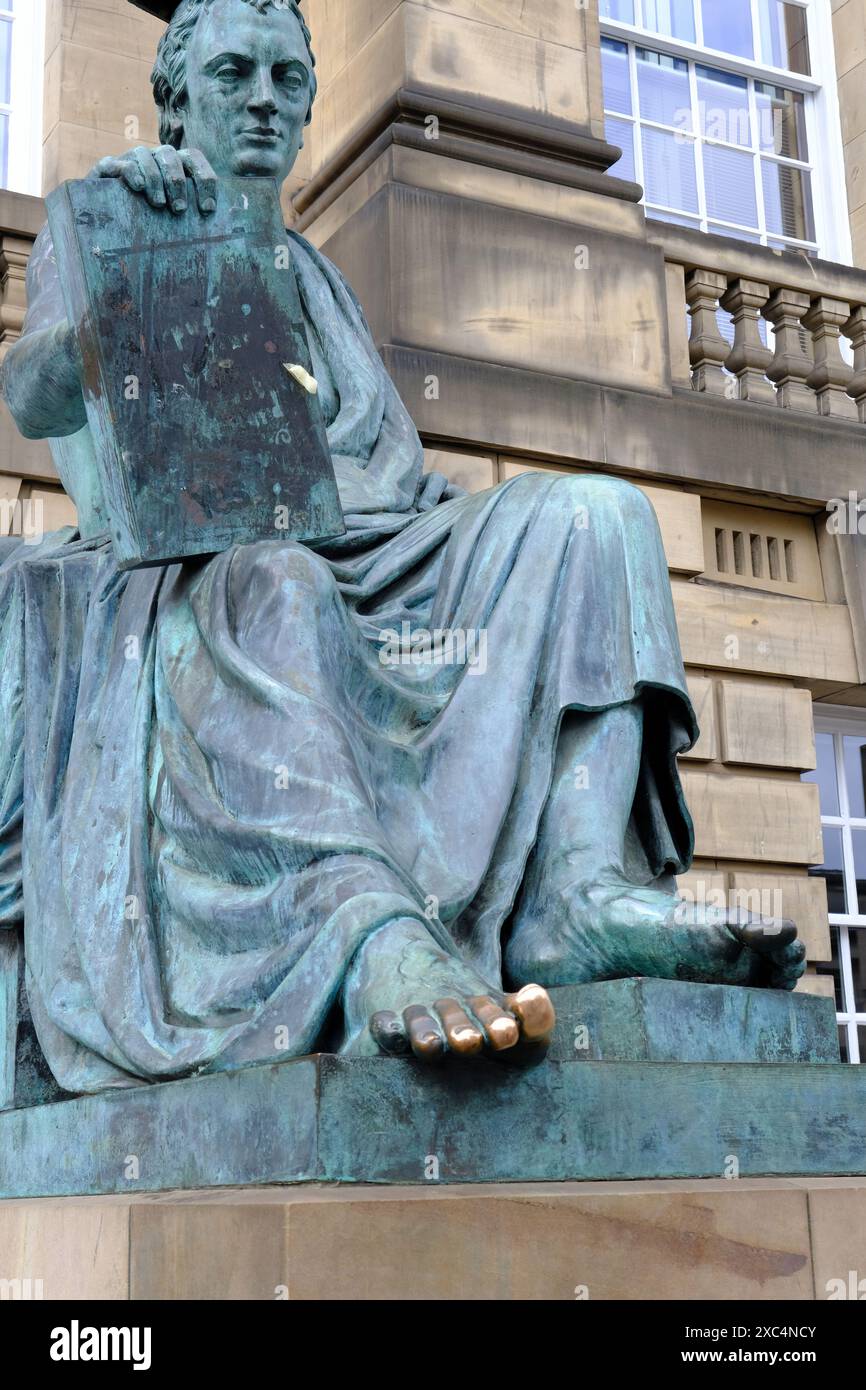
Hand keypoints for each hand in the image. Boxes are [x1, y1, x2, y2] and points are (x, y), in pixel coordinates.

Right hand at [91, 146, 216, 214]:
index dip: (205, 179)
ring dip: (155, 179)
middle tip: (180, 209)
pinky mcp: (109, 168)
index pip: (195, 159)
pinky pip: (120, 163)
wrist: (108, 220)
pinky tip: (138, 188)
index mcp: (176, 165)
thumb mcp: (174, 218)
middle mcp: (155, 158)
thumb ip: (194, 217)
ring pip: (145, 156)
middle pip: (171, 155)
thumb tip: (224, 232)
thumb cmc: (150, 221)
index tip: (208, 208)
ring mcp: (131, 160)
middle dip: (177, 182)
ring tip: (159, 204)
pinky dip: (131, 172)